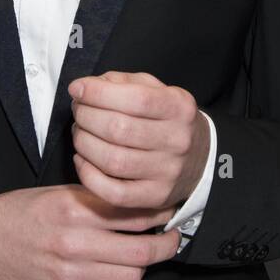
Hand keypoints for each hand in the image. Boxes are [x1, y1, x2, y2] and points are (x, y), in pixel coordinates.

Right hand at [0, 183, 180, 279]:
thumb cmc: (21, 212)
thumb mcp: (58, 193)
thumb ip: (97, 200)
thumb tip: (137, 204)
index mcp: (75, 210)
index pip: (134, 214)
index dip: (161, 214)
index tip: (170, 212)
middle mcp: (75, 243)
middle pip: (142, 252)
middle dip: (166, 246)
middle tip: (172, 240)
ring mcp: (70, 274)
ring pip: (130, 278)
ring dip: (140, 268)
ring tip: (138, 257)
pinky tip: (112, 274)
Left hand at [68, 70, 210, 211]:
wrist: (201, 157)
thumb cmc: (167, 119)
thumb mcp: (155, 90)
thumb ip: (122, 83)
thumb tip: (86, 88)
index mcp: (179, 107)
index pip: (135, 98)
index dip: (98, 92)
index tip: (77, 88)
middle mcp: (177, 140)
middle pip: (118, 129)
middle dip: (86, 116)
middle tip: (78, 110)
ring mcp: (167, 172)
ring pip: (113, 161)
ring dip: (84, 143)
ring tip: (80, 132)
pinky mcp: (156, 197)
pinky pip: (114, 192)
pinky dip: (89, 176)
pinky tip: (82, 159)